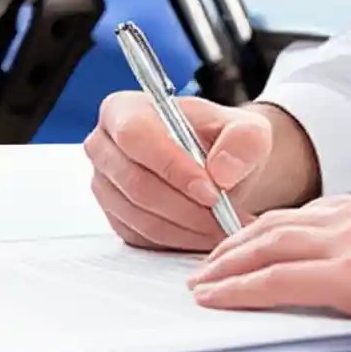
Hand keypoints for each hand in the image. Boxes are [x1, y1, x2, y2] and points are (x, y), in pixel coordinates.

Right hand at [85, 92, 277, 251]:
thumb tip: (222, 171)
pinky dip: (180, 241)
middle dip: (185, 206)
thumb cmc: (222, 141)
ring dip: (187, 227)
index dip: (172, 166)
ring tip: (225, 226)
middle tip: (225, 216)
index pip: (135, 136)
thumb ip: (243, 141)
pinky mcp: (115, 217)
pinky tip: (207, 233)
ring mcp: (105, 186)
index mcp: (122, 110)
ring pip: (140, 216)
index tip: (212, 191)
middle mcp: (103, 147)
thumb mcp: (247, 130)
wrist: (218, 167)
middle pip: (135, 183)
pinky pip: (143, 236)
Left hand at [188, 189, 350, 337]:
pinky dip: (237, 288)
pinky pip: (275, 280)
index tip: (245, 241)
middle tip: (206, 263)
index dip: (268, 230)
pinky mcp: (349, 276)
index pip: (306, 216)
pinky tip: (214, 297)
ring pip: (264, 248)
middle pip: (273, 226)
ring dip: (223, 265)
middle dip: (233, 245)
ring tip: (198, 282)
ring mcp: (348, 243)